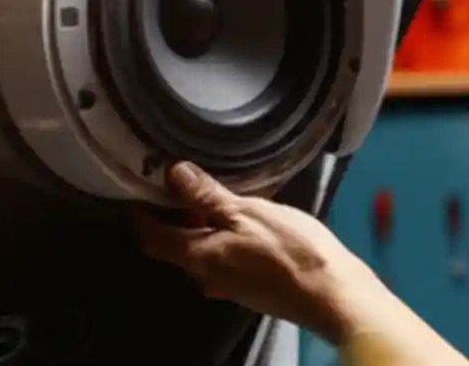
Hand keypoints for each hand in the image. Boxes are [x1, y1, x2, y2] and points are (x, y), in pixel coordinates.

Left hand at [132, 162, 384, 343]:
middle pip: (176, 245)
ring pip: (202, 250)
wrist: (332, 295)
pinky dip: (222, 236)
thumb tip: (173, 174)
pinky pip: (224, 257)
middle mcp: (206, 277)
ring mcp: (229, 286)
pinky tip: (242, 219)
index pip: (152, 238)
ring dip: (201, 224)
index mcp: (198, 258)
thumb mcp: (247, 212)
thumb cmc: (290, 251)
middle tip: (179, 181)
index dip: (140, 215)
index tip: (136, 191)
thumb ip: (207, 195)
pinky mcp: (250, 288)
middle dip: (174, 214)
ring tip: (214, 193)